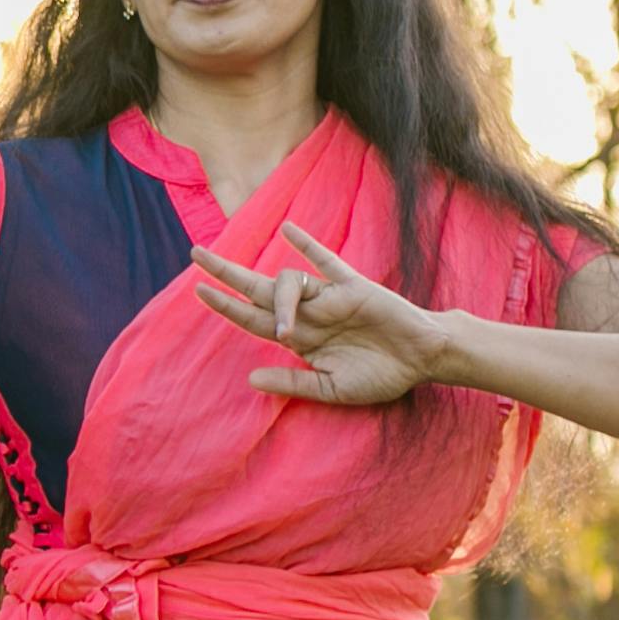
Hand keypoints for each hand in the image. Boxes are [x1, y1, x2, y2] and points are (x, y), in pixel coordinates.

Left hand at [188, 225, 446, 408]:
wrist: (423, 360)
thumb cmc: (380, 375)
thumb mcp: (332, 389)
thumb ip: (294, 383)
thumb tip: (251, 379)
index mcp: (300, 339)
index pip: (254, 319)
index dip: (227, 306)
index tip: (199, 291)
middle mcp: (308, 314)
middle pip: (259, 290)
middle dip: (227, 273)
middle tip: (195, 255)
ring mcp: (329, 297)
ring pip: (290, 282)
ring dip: (280, 300)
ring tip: (286, 330)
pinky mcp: (353, 286)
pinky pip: (327, 261)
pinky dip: (308, 246)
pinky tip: (288, 230)